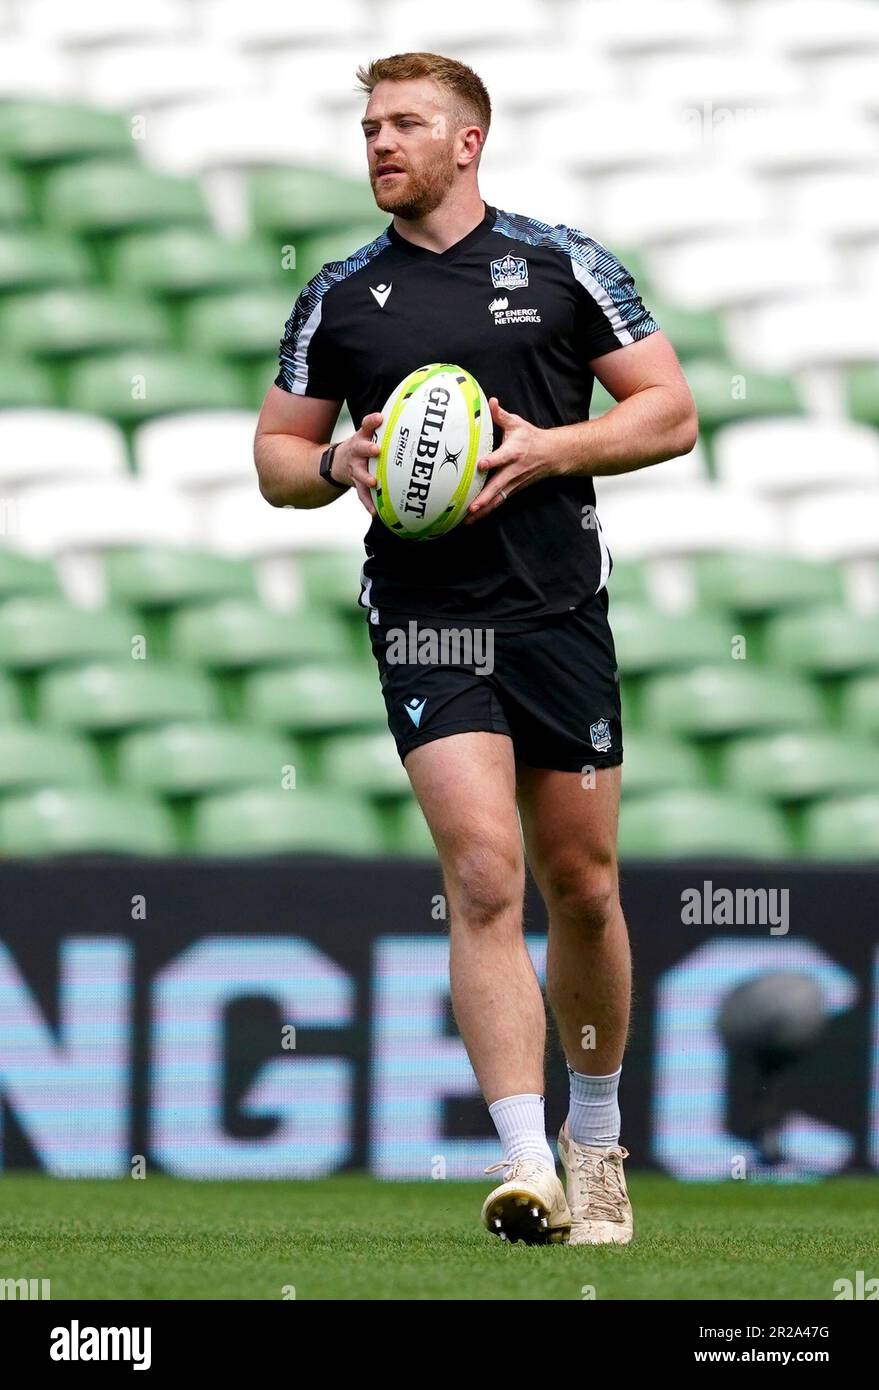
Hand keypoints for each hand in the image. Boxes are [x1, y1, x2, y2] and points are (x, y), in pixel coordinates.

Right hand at [333, 411, 382, 515]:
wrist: (336, 464)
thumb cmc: (363, 448)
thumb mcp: (368, 436)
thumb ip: (388, 430)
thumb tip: (419, 420)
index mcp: (361, 438)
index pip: (365, 426)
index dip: (371, 421)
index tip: (379, 417)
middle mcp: (356, 452)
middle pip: (360, 447)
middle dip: (367, 448)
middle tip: (376, 449)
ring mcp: (354, 468)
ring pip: (359, 473)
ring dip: (366, 477)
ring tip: (374, 482)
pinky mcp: (355, 483)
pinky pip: (362, 495)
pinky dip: (368, 503)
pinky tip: (376, 512)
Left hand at [464, 398, 555, 522]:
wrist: (552, 455)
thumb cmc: (530, 438)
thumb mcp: (517, 424)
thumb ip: (500, 415)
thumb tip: (490, 402)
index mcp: (513, 452)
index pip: (502, 457)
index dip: (492, 461)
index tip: (481, 465)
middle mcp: (513, 471)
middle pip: (497, 487)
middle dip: (484, 498)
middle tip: (471, 508)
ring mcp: (513, 483)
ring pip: (497, 500)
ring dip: (483, 510)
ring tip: (466, 520)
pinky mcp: (512, 490)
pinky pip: (497, 503)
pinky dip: (485, 512)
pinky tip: (472, 519)